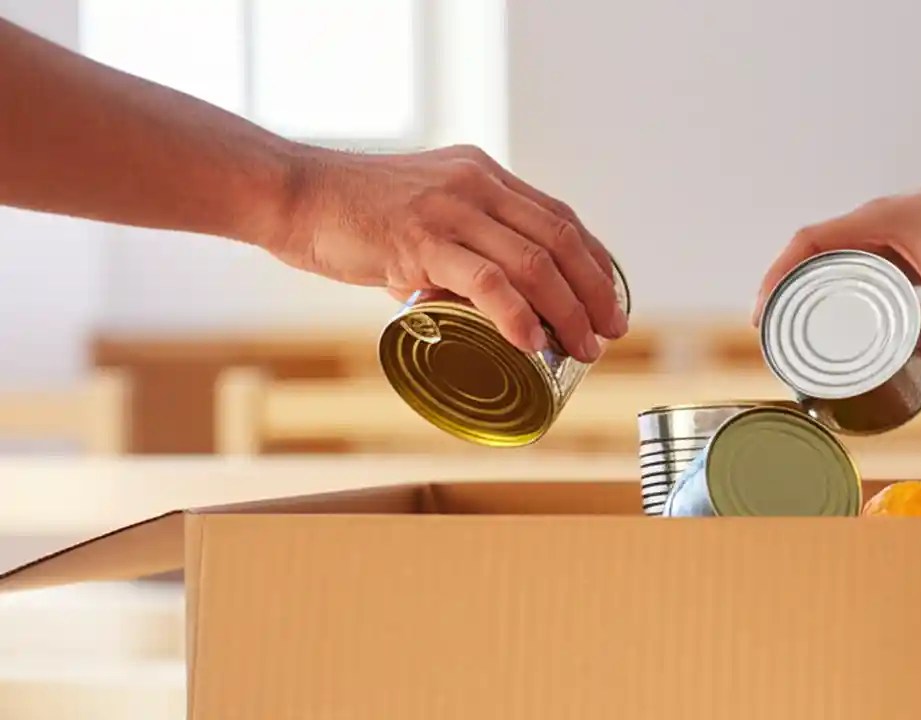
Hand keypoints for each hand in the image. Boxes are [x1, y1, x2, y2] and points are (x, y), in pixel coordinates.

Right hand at [272, 144, 625, 361]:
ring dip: (568, 311)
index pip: (558, 215)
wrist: (292, 195)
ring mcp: (450, 210)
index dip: (593, 260)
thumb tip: (468, 303)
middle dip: (594, 290)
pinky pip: (486, 279)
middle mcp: (476, 184)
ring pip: (534, 261)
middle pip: (559, 239)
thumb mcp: (419, 215)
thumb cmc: (349, 214)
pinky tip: (531, 342)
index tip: (608, 299)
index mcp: (481, 174)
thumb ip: (449, 251)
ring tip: (583, 348)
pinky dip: (517, 314)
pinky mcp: (421, 240)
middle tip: (609, 332)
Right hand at [753, 179, 920, 364]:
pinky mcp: (893, 247)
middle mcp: (867, 226)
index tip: (762, 310)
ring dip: (806, 290)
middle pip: (806, 254)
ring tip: (792, 329)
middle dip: (781, 289)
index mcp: (870, 222)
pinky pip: (852, 268)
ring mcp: (878, 235)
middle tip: (768, 329)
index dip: (777, 274)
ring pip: (827, 261)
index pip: (806, 242)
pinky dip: (837, 290)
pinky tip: (840, 319)